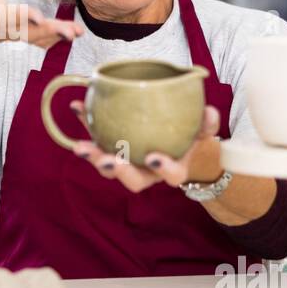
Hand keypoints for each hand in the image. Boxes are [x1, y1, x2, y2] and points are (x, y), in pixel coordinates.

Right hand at [0, 0, 82, 57]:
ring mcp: (15, 33)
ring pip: (38, 36)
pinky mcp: (23, 36)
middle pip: (27, 29)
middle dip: (48, 30)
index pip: (5, 15)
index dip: (20, 17)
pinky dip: (56, 37)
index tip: (37, 18)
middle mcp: (4, 26)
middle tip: (68, 31)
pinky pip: (41, 39)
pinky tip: (74, 32)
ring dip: (57, 34)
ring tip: (76, 32)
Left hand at [70, 102, 222, 193]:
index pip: (171, 176)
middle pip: (132, 180)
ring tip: (80, 146)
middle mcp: (148, 173)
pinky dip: (86, 127)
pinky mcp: (112, 150)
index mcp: (172, 170)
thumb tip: (209, 112)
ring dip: (94, 157)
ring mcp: (128, 164)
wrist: (177, 143)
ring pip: (110, 168)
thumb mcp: (202, 131)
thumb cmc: (190, 137)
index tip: (154, 158)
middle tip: (107, 159)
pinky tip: (77, 108)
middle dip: (118, 171)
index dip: (164, 169)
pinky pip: (98, 142)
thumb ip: (207, 123)